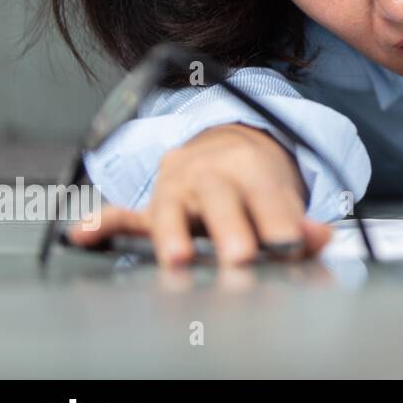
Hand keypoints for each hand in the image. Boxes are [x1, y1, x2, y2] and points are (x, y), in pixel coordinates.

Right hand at [67, 123, 331, 266]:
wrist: (228, 144)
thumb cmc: (258, 183)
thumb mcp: (284, 196)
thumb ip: (302, 223)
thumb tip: (321, 238)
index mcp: (250, 167)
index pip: (268, 197)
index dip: (280, 222)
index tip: (289, 246)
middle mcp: (210, 173)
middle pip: (220, 198)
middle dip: (229, 228)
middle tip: (240, 256)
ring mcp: (175, 188)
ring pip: (169, 207)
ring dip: (170, 233)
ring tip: (175, 258)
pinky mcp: (150, 205)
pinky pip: (123, 214)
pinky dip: (101, 223)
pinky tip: (81, 233)